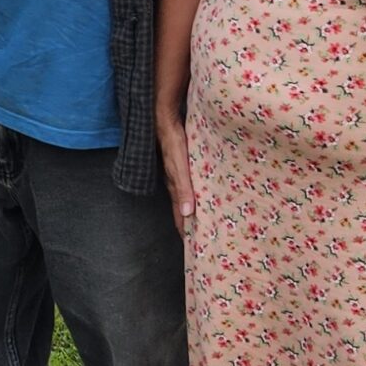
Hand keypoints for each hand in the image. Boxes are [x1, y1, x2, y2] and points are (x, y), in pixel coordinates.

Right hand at [156, 106, 194, 235]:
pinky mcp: (181, 162)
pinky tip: (201, 192)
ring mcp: (177, 172)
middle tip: (201, 240)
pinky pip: (188, 183)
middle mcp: (175, 181)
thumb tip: (189, 214)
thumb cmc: (171, 141)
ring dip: (193, 209)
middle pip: (182, 208)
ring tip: (203, 221)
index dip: (185, 231)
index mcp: (174, 185)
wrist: (162, 117)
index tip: (193, 248)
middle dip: (189, 224)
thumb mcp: (178, 166)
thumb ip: (184, 187)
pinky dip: (194, 193)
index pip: (180, 215)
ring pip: (186, 196)